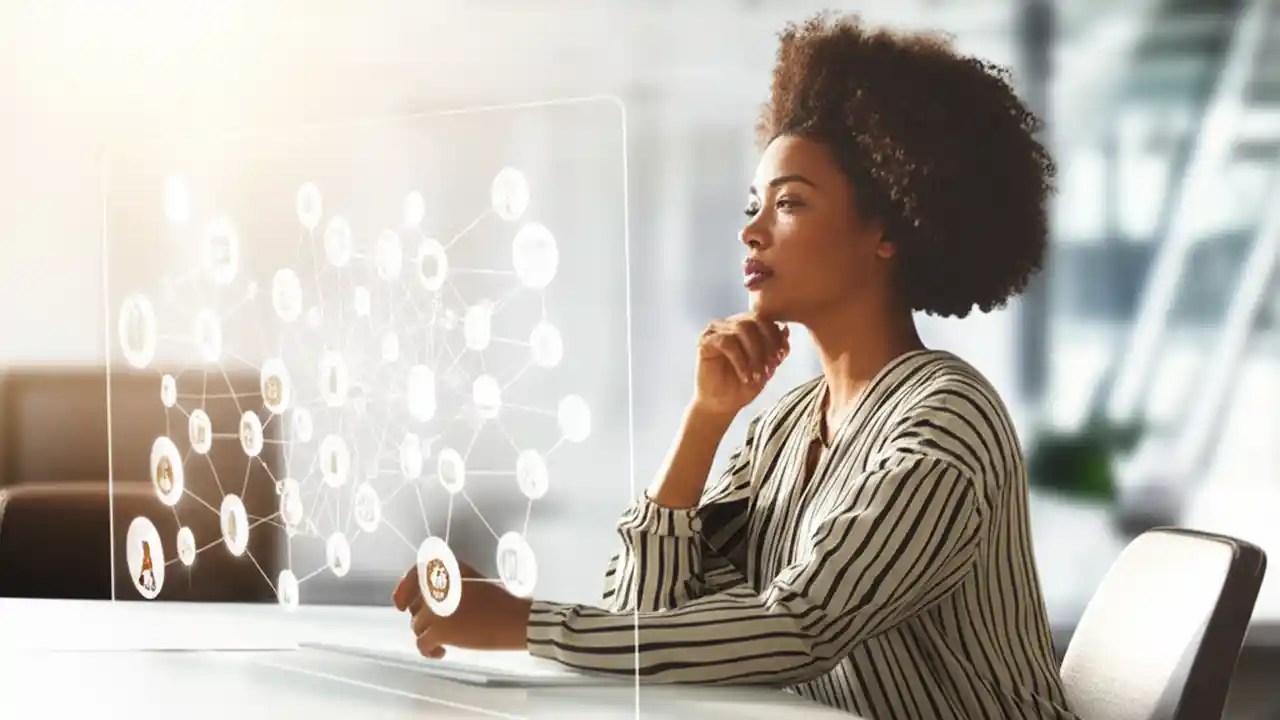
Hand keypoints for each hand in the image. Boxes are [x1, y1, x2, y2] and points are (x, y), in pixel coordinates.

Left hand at [392, 560, 532, 658]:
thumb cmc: (500, 602)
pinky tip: (441, 652)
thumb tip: (424, 600)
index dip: (403, 590)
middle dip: (422, 617)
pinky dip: (429, 650)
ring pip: (418, 626)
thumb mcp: (472, 582)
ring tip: (445, 641)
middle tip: (435, 627)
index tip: (401, 605)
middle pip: (414, 605)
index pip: (414, 575)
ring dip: (429, 635)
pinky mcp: (440, 630)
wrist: (514, 620)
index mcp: (447, 570)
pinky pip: (422, 644)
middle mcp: (437, 586)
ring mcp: (435, 608)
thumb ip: (448, 585)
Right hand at [693, 313, 789, 415]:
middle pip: (753, 321)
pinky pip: (726, 342)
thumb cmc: (743, 386)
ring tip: (759, 375)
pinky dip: (740, 360)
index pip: (763, 319)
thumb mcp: (766, 366)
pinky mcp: (704, 343)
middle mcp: (729, 324)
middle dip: (767, 344)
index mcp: (744, 326)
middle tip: (772, 366)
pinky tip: (745, 376)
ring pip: (741, 328)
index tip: (783, 355)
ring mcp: (715, 332)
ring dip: (755, 353)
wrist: (721, 406)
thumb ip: (775, 348)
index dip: (776, 335)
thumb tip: (786, 329)